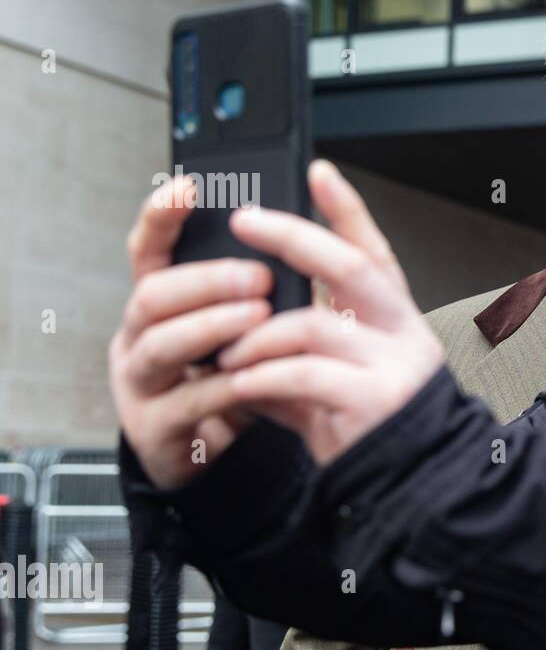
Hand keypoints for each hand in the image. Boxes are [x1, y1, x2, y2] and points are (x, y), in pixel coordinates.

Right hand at [108, 176, 273, 489]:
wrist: (231, 462)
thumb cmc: (242, 381)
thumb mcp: (252, 329)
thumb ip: (264, 284)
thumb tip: (301, 224)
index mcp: (164, 304)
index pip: (149, 251)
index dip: (162, 218)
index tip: (191, 187)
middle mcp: (142, 337)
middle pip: (152, 294)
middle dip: (204, 281)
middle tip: (258, 275)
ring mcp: (142, 383)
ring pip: (161, 344)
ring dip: (211, 326)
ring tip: (258, 316)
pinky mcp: (157, 428)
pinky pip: (188, 399)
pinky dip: (225, 386)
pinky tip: (256, 376)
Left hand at [215, 160, 444, 465]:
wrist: (408, 485)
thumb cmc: (370, 429)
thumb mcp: (333, 378)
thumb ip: (296, 350)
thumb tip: (242, 326)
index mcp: (396, 320)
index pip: (374, 253)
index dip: (348, 210)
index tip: (318, 171)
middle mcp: (402, 333)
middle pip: (351, 267)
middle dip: (294, 238)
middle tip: (248, 222)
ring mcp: (392, 365)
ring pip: (313, 324)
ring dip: (258, 335)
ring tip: (228, 352)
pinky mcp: (372, 401)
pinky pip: (302, 374)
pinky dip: (262, 375)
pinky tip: (241, 383)